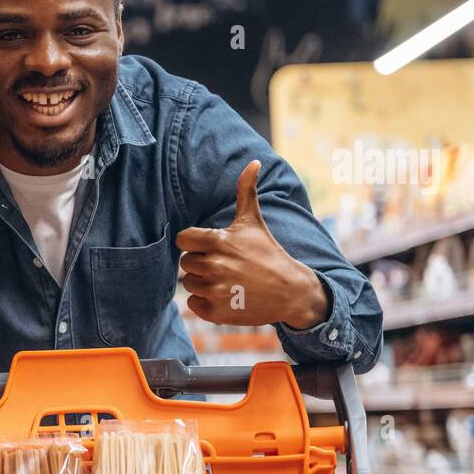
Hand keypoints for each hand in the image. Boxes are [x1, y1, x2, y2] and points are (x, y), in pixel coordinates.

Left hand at [175, 160, 328, 328]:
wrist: (290, 291)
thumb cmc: (268, 253)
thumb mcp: (254, 222)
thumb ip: (246, 191)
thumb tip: (254, 161)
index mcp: (218, 241)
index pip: (183, 240)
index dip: (195, 243)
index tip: (210, 246)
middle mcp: (214, 266)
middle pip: (186, 263)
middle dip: (201, 263)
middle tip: (225, 265)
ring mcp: (215, 290)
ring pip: (189, 283)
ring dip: (203, 282)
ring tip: (227, 280)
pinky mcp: (216, 312)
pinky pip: (193, 304)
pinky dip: (205, 302)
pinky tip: (225, 295)